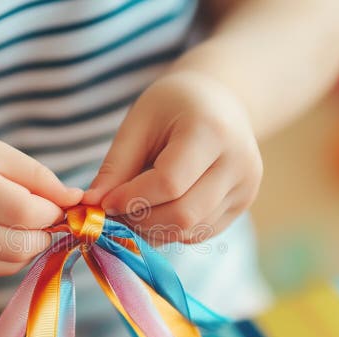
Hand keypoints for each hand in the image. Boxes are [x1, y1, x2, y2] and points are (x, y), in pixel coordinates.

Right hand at [0, 135, 81, 277]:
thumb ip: (36, 176)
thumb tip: (76, 201)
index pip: (22, 210)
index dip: (51, 211)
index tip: (57, 203)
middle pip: (18, 244)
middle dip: (44, 233)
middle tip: (45, 216)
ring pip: (10, 263)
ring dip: (30, 246)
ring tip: (22, 222)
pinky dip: (9, 255)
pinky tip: (1, 233)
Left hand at [84, 71, 261, 244]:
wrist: (218, 101)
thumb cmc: (172, 107)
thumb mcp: (138, 123)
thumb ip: (115, 167)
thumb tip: (91, 205)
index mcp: (212, 131)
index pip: (169, 183)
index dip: (131, 199)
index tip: (104, 201)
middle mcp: (239, 163)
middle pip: (183, 214)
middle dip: (140, 221)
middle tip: (114, 212)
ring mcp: (246, 187)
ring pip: (191, 229)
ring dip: (153, 229)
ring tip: (132, 210)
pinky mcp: (244, 204)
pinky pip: (200, 232)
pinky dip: (170, 229)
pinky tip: (157, 209)